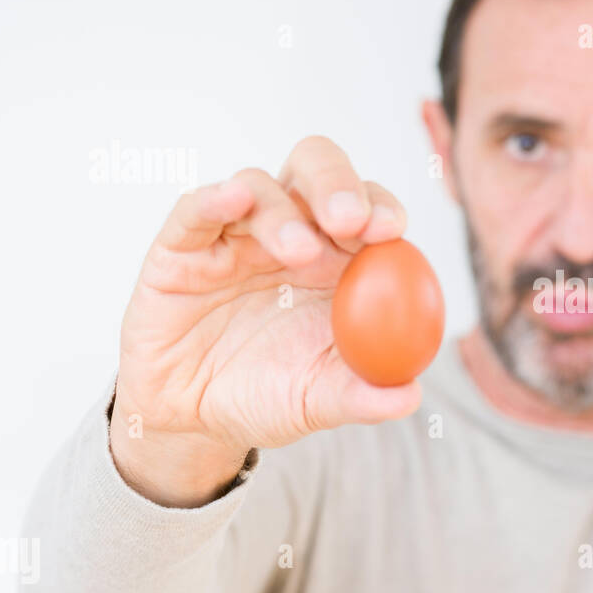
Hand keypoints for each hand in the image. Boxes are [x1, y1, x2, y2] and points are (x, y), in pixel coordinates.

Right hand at [111, 135, 419, 506]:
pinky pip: (195, 211)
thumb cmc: (267, 396)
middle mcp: (291, 233)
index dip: (381, 209)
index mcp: (338, 259)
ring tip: (299, 252)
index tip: (391, 229)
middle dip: (337, 185)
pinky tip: (234, 198)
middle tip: (350, 219)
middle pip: (317, 173)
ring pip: (260, 188)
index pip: (368, 210)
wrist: (193, 418)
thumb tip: (410, 397)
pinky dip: (214, 200)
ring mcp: (235, 235)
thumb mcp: (320, 401)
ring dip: (283, 213)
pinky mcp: (182, 248)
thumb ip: (364, 395)